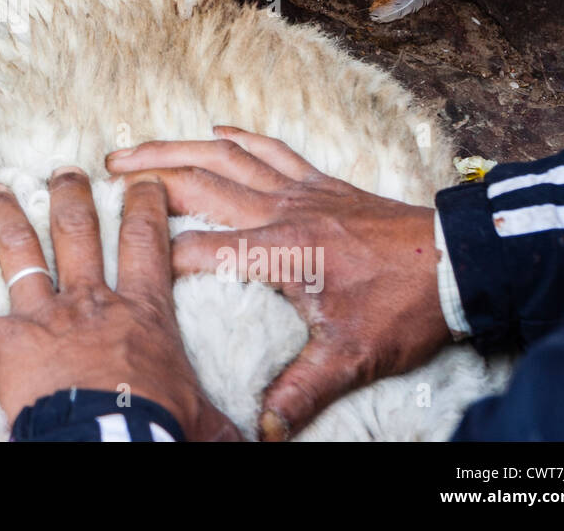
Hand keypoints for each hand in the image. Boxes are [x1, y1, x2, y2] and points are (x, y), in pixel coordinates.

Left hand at [0, 167, 239, 440]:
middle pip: (79, 235)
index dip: (144, 208)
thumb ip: (223, 418)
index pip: (145, 244)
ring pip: (23, 255)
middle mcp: (90, 303)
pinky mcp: (5, 344)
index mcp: (140, 313)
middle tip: (65, 169)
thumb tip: (261, 440)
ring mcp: (44, 318)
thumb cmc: (157, 430)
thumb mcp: (205, 420)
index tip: (142, 181)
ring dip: (10, 219)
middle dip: (72, 197)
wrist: (107, 445)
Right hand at [107, 127, 451, 440]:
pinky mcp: (320, 182)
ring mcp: (300, 190)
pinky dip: (239, 138)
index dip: (158, 254)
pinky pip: (271, 149)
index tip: (126, 257)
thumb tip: (266, 433)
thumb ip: (301, 390)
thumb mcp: (350, 357)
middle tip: (106, 170)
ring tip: (140, 148)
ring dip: (179, 147)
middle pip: (199, 181)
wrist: (457, 262)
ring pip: (226, 156)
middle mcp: (280, 210)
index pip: (198, 249)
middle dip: (148, 175)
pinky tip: (217, 131)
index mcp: (278, 251)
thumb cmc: (404, 306)